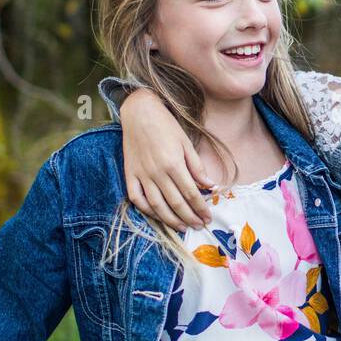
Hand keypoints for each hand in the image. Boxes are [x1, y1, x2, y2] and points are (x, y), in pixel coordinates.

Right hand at [122, 88, 216, 231]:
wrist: (139, 112)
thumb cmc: (166, 125)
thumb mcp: (186, 142)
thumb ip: (197, 166)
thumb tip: (211, 186)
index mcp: (174, 164)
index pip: (191, 194)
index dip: (200, 208)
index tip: (208, 217)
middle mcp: (157, 172)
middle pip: (176, 203)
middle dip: (190, 218)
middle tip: (199, 226)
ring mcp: (141, 175)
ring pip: (157, 206)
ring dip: (171, 220)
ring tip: (183, 227)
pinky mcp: (129, 175)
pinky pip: (137, 199)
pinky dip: (147, 211)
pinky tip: (158, 216)